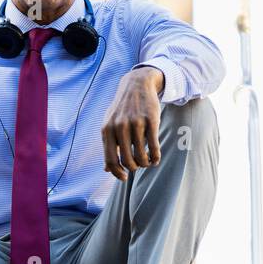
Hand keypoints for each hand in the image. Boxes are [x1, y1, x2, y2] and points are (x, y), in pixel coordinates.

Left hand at [101, 66, 163, 181]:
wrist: (136, 85)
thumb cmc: (122, 110)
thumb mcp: (110, 124)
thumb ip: (108, 146)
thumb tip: (107, 170)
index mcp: (107, 130)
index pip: (110, 160)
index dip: (117, 173)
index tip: (125, 178)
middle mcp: (119, 127)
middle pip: (127, 161)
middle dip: (134, 168)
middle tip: (139, 165)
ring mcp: (135, 123)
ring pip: (141, 155)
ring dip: (146, 163)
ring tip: (147, 162)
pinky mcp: (151, 120)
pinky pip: (154, 146)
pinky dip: (155, 157)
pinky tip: (156, 159)